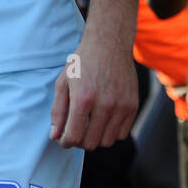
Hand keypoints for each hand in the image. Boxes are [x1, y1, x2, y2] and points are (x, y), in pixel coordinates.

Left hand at [49, 30, 136, 149]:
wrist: (109, 43)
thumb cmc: (83, 62)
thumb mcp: (63, 82)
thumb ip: (58, 111)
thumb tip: (54, 135)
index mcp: (83, 99)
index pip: (74, 137)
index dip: (65, 142)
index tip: (63, 139)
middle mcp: (104, 105)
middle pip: (91, 143)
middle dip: (79, 141)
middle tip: (76, 131)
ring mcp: (121, 106)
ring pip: (107, 141)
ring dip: (96, 138)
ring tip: (89, 125)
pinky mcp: (132, 105)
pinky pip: (122, 133)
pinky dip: (111, 132)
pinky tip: (103, 121)